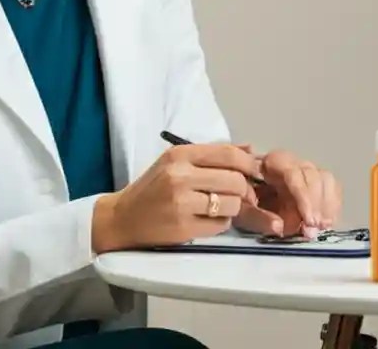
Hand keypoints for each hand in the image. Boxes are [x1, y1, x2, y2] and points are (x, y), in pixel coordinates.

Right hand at [92, 144, 258, 252]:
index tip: (255, 172)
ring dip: (234, 207)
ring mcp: (181, 203)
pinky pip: (221, 224)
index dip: (249, 163)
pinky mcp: (183, 228)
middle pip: (235, 180)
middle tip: (242, 195)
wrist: (121, 218)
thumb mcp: (177, 162)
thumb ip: (213, 154)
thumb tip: (251, 149)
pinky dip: (221, 223)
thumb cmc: (153, 187)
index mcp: (180, 155)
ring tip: (220, 207)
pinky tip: (208, 220)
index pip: (229, 154)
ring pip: (232, 203)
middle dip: (245, 189)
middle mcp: (180, 176)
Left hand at [233, 149, 341, 238]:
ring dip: (327, 206)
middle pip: (314, 177)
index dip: (304, 198)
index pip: (294, 176)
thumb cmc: (245, 200)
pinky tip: (327, 222)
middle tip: (313, 230)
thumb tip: (279, 227)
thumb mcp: (244, 210)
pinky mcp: (317, 180)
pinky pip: (332, 188)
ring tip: (322, 227)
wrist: (247, 198)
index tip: (308, 221)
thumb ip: (259, 217)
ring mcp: (307, 169)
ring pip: (327, 180)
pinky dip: (332, 206)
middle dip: (316, 206)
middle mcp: (294, 161)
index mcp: (274, 161)